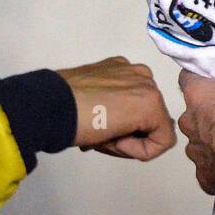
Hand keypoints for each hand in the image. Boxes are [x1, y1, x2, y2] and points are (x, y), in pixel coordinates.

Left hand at [56, 56, 175, 160]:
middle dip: (132, 132)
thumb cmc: (85, 127)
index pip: (163, 139)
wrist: (50, 103)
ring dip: (125, 116)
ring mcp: (129, 68)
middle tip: (105, 137)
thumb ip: (140, 142)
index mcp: (151, 101)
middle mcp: (147, 80)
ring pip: (140, 102)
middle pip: (153, 119)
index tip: (115, 144)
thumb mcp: (118, 144)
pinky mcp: (113, 63)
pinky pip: (126, 86)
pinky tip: (96, 105)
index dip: (139, 151)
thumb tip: (133, 134)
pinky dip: (116, 97)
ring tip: (99, 123)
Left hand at [178, 67, 214, 194]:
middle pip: (193, 117)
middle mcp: (190, 123)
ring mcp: (195, 153)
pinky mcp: (205, 178)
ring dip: (213, 147)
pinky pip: (209, 174)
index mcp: (198, 96)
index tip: (212, 85)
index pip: (188, 80)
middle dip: (208, 119)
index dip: (200, 82)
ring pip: (199, 147)